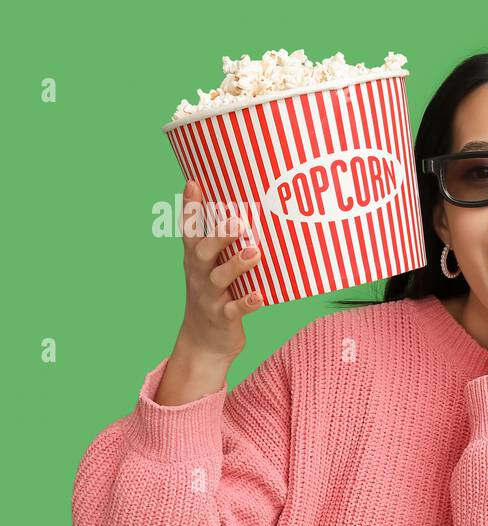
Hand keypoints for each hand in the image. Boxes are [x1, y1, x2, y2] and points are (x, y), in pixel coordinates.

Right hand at [173, 179, 263, 363]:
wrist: (205, 342)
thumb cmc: (215, 295)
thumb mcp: (212, 269)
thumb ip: (222, 243)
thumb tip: (245, 211)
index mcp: (196, 261)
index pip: (190, 231)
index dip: (190, 208)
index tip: (194, 183)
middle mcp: (199, 276)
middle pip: (202, 251)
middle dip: (218, 236)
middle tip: (238, 221)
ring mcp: (209, 297)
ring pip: (219, 278)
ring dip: (236, 265)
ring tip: (255, 253)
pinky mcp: (223, 317)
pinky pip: (234, 310)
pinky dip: (247, 302)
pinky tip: (259, 296)